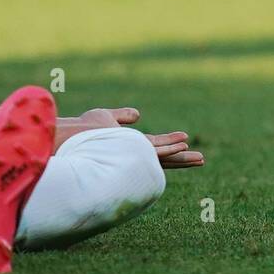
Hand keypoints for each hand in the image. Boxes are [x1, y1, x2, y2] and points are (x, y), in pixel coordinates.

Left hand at [58, 107, 204, 168]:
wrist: (73, 136)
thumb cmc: (83, 129)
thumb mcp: (106, 116)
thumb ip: (122, 116)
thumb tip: (137, 114)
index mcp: (130, 147)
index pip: (155, 148)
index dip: (170, 145)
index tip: (185, 142)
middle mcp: (134, 154)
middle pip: (164, 157)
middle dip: (182, 158)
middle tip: (201, 159)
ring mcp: (134, 153)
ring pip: (164, 157)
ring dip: (182, 156)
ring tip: (200, 158)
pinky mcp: (131, 150)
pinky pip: (155, 150)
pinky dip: (170, 148)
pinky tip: (183, 145)